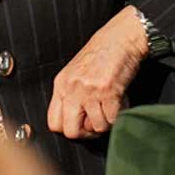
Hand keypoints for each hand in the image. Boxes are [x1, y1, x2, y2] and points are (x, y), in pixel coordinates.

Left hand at [46, 7, 149, 139]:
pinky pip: (113, 120)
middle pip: (71, 131)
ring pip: (96, 128)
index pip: (53, 123)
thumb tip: (76, 122)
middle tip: (97, 125)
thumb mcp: (74, 74)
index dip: (68, 130)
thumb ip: (70, 95)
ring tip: (111, 108)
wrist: (118, 39)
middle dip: (86, 134)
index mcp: (60, 85)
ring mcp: (89, 91)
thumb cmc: (99, 56)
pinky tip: (121, 103)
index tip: (81, 126)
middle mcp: (72, 89)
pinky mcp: (109, 92)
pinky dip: (119, 116)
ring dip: (107, 123)